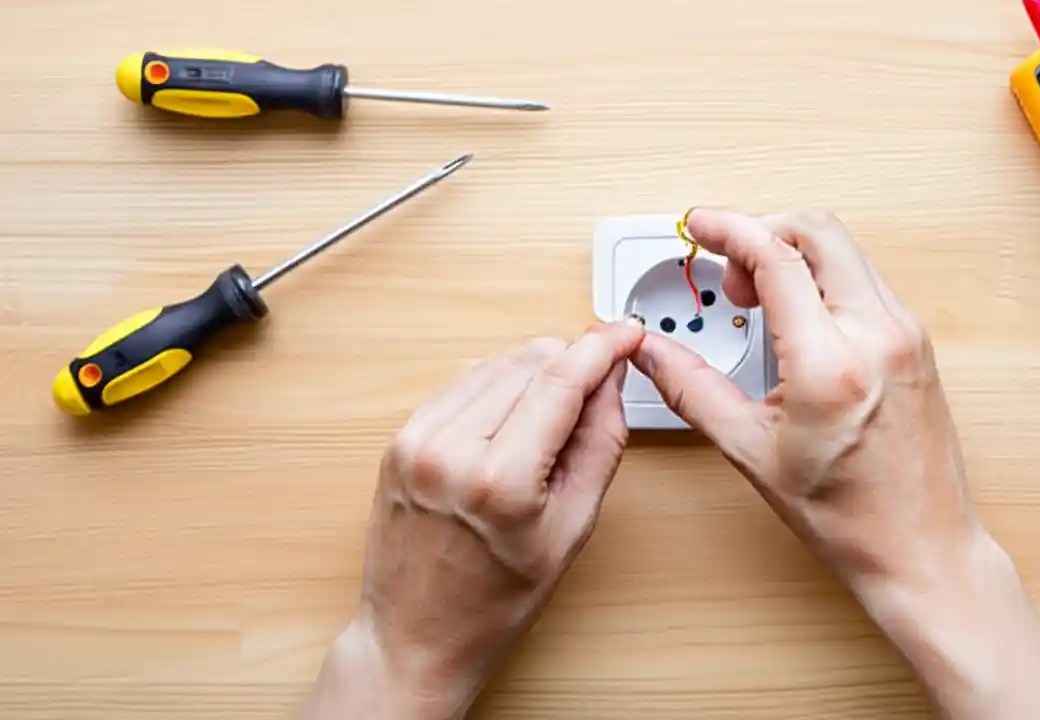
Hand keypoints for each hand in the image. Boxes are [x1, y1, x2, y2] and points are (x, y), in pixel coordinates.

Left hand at [303, 321, 642, 719]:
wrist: (417, 636)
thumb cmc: (493, 601)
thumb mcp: (571, 529)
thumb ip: (599, 444)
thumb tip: (611, 380)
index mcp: (498, 480)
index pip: (561, 379)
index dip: (602, 346)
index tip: (626, 331)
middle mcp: (448, 450)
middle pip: (530, 361)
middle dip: (571, 365)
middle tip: (595, 398)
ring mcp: (415, 440)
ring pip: (496, 364)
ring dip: (534, 376)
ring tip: (548, 429)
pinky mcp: (400, 438)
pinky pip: (463, 384)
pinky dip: (498, 390)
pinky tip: (511, 426)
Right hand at [633, 208, 1039, 718]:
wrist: (920, 548)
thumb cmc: (848, 516)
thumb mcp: (752, 452)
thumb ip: (693, 389)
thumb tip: (653, 352)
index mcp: (831, 363)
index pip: (776, 256)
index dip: (728, 228)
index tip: (699, 224)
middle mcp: (878, 335)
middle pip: (817, 230)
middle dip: (762, 233)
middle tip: (730, 275)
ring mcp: (906, 334)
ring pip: (844, 250)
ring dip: (793, 255)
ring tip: (759, 304)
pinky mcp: (916, 343)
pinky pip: (863, 280)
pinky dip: (821, 280)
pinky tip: (796, 322)